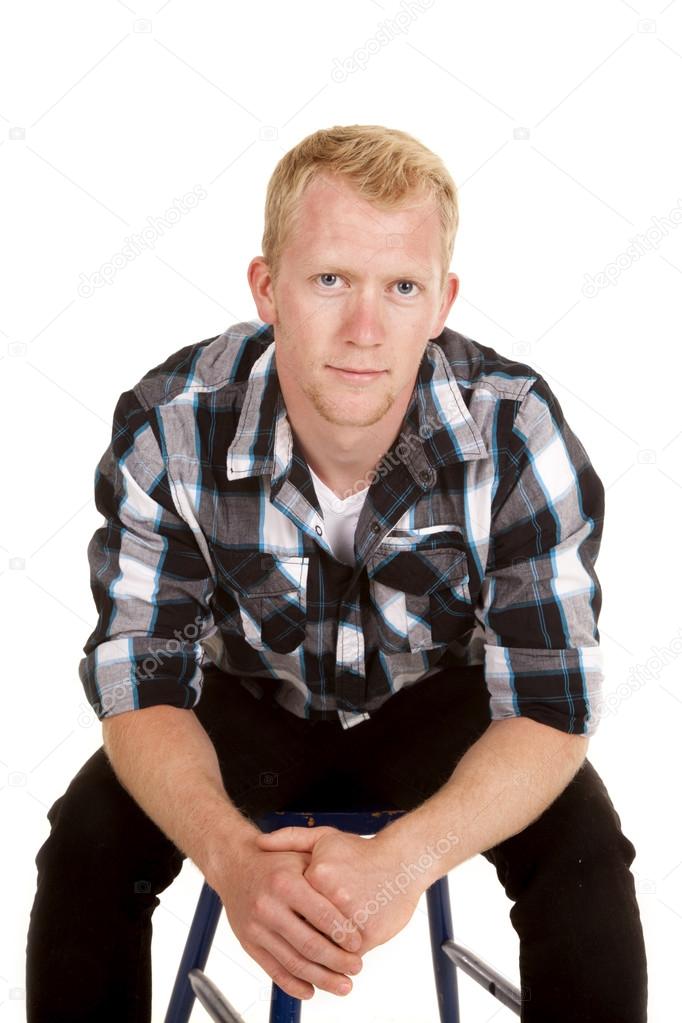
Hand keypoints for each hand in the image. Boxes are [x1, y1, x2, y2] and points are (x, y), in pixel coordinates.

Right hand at [209, 834, 363, 1000]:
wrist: (235, 865)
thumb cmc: (274, 861)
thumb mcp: (301, 854)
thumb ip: (324, 876)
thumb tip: (352, 902)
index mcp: (285, 883)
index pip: (321, 915)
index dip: (343, 933)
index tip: (358, 944)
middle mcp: (268, 907)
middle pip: (309, 944)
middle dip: (337, 961)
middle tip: (356, 967)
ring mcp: (256, 928)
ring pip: (293, 963)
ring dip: (321, 979)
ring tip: (342, 984)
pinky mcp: (248, 944)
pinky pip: (273, 971)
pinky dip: (294, 985)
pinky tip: (311, 989)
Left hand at [256, 825, 422, 956]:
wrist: (404, 861)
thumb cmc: (360, 852)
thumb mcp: (324, 839)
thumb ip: (289, 839)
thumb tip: (259, 843)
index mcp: (316, 875)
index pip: (290, 907)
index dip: (287, 916)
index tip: (283, 920)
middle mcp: (332, 897)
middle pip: (304, 930)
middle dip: (301, 940)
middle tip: (300, 943)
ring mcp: (351, 918)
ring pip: (325, 947)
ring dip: (322, 954)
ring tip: (320, 953)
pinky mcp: (369, 935)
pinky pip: (347, 955)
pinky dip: (343, 955)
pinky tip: (343, 951)